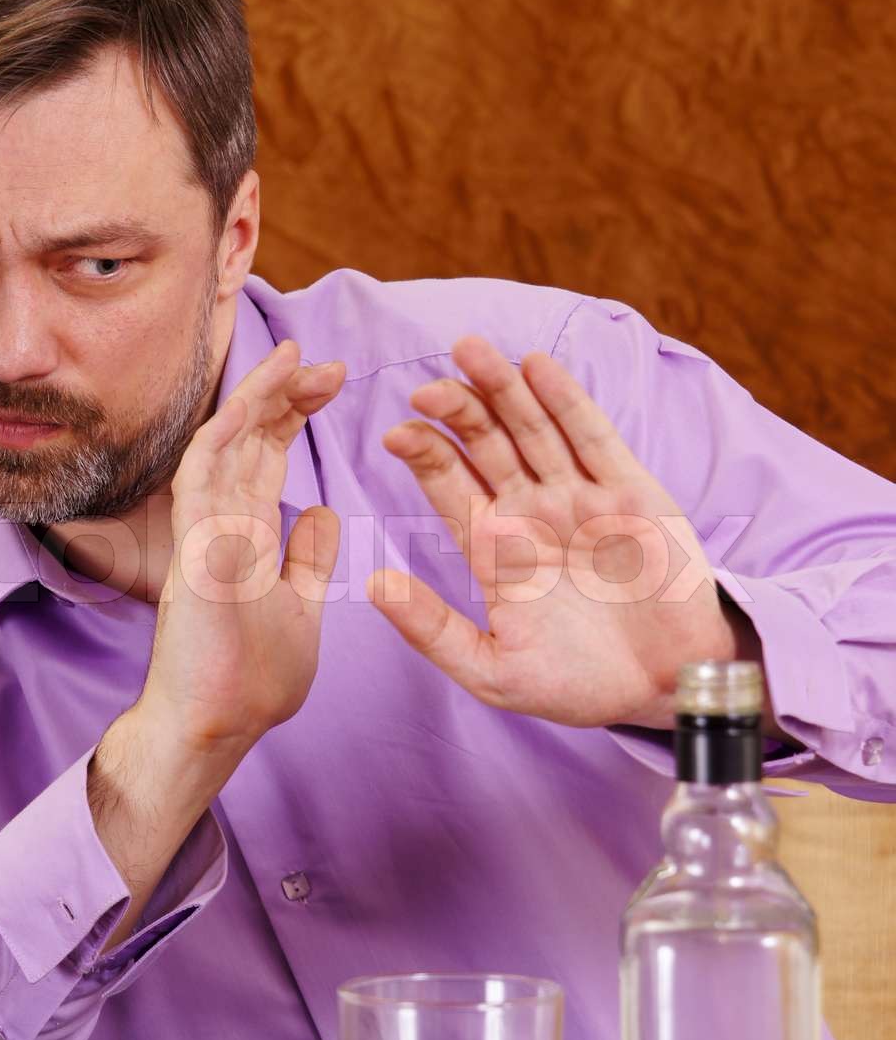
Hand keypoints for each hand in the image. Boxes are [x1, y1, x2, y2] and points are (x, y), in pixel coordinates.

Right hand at [139, 340, 345, 752]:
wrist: (217, 728)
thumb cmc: (251, 679)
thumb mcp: (298, 608)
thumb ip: (305, 559)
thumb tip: (320, 511)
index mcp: (246, 532)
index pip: (268, 455)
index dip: (294, 412)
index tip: (332, 380)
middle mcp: (220, 523)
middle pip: (250, 439)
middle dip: (286, 394)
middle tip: (328, 362)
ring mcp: (204, 534)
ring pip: (224, 445)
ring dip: (256, 399)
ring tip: (294, 358)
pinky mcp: (194, 553)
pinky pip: (202, 481)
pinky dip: (224, 439)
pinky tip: (251, 404)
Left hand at [366, 335, 739, 730]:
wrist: (666, 688)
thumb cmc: (578, 685)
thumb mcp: (493, 670)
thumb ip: (433, 631)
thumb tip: (373, 587)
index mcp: (495, 547)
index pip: (450, 486)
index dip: (425, 455)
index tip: (397, 434)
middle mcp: (532, 511)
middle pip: (486, 445)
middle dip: (457, 412)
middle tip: (427, 388)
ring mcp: (581, 496)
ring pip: (534, 429)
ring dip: (503, 389)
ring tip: (471, 351)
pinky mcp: (631, 491)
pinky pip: (594, 437)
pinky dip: (566, 401)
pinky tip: (538, 366)